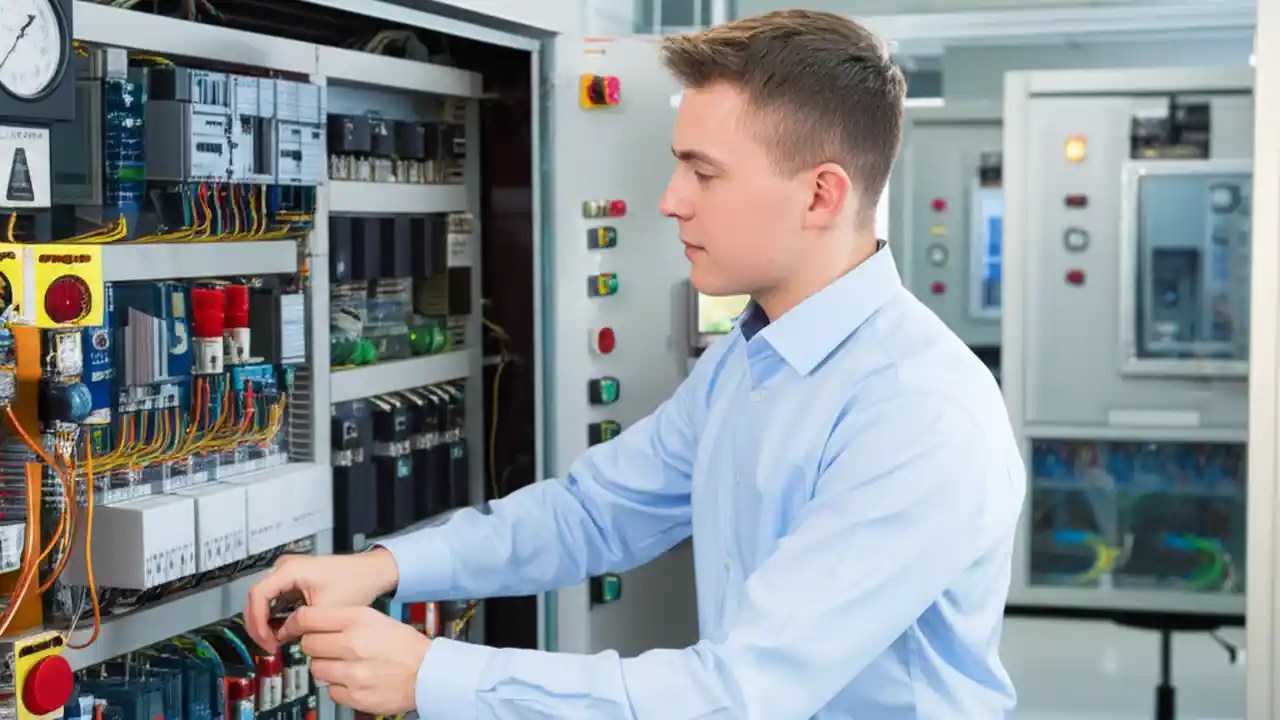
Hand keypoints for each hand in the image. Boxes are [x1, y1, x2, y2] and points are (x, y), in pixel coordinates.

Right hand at [245, 549, 399, 652]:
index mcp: (290, 569)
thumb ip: (300, 625)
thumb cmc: (354, 582)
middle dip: (258, 625)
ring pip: (264, 599)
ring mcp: (288, 573)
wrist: (371, 573)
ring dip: (265, 622)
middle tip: (268, 647)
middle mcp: (285, 567)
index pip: (258, 595)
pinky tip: (281, 632)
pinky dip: (274, 616)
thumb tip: (280, 638)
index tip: (266, 641)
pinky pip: (275, 599)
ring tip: (274, 642)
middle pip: (256, 598)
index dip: (257, 622)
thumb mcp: (325, 609)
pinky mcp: (293, 580)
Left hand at [279, 605, 428, 715]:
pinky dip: (338, 686)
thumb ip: (343, 619)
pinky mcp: (355, 696)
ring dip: (326, 667)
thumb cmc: (404, 646)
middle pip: (308, 644)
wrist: (428, 672)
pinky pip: (330, 690)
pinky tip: (353, 679)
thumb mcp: (376, 618)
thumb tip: (311, 623)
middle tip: (327, 647)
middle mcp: (354, 644)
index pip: (308, 617)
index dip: (297, 623)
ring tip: (345, 664)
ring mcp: (353, 672)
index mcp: (359, 620)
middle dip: (314, 646)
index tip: (296, 627)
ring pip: (316, 668)